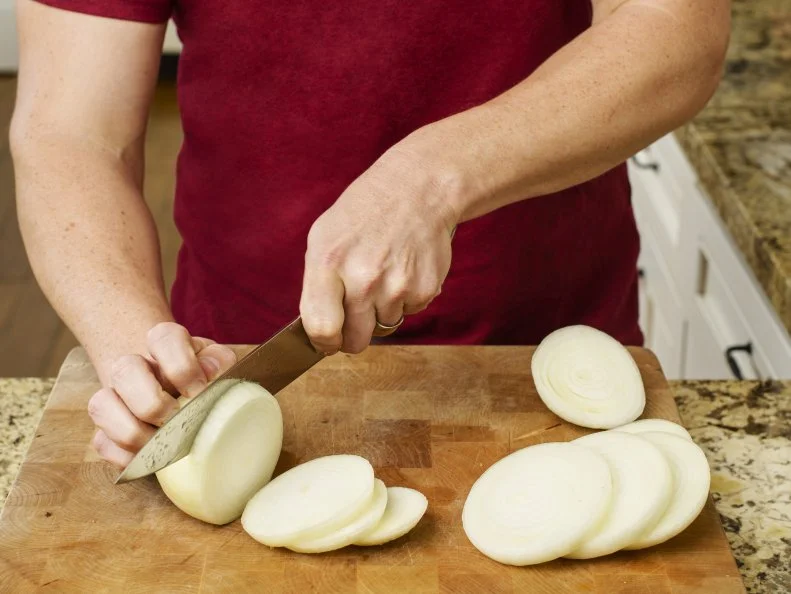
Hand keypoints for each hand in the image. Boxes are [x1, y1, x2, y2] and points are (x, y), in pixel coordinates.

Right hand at [87, 322, 236, 466]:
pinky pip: (101, 442)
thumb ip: (220, 362)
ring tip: (162, 445)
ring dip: (133, 432)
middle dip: (152, 402)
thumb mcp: (215, 363)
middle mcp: (132, 366)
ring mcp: (114, 396)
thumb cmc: (200, 376)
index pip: (163, 338)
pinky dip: (125, 456)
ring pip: (101, 405)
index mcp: (164, 344)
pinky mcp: (106, 429)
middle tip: (176, 420)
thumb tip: (212, 371)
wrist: (173, 387)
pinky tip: (150, 459)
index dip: (181, 367)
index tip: (198, 391)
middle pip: (124, 370)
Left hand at [300, 148, 457, 353]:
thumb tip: (318, 331)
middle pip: (355, 340)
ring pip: (384, 326)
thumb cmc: (364, 214)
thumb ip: (316, 284)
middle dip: (353, 334)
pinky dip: (406, 299)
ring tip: (384, 273)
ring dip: (382, 310)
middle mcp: (363, 278)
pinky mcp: (426, 289)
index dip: (323, 343)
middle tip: (357, 313)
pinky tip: (404, 269)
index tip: (327, 342)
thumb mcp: (323, 237)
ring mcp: (397, 286)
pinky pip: (409, 313)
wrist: (418, 190)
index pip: (321, 328)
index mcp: (328, 263)